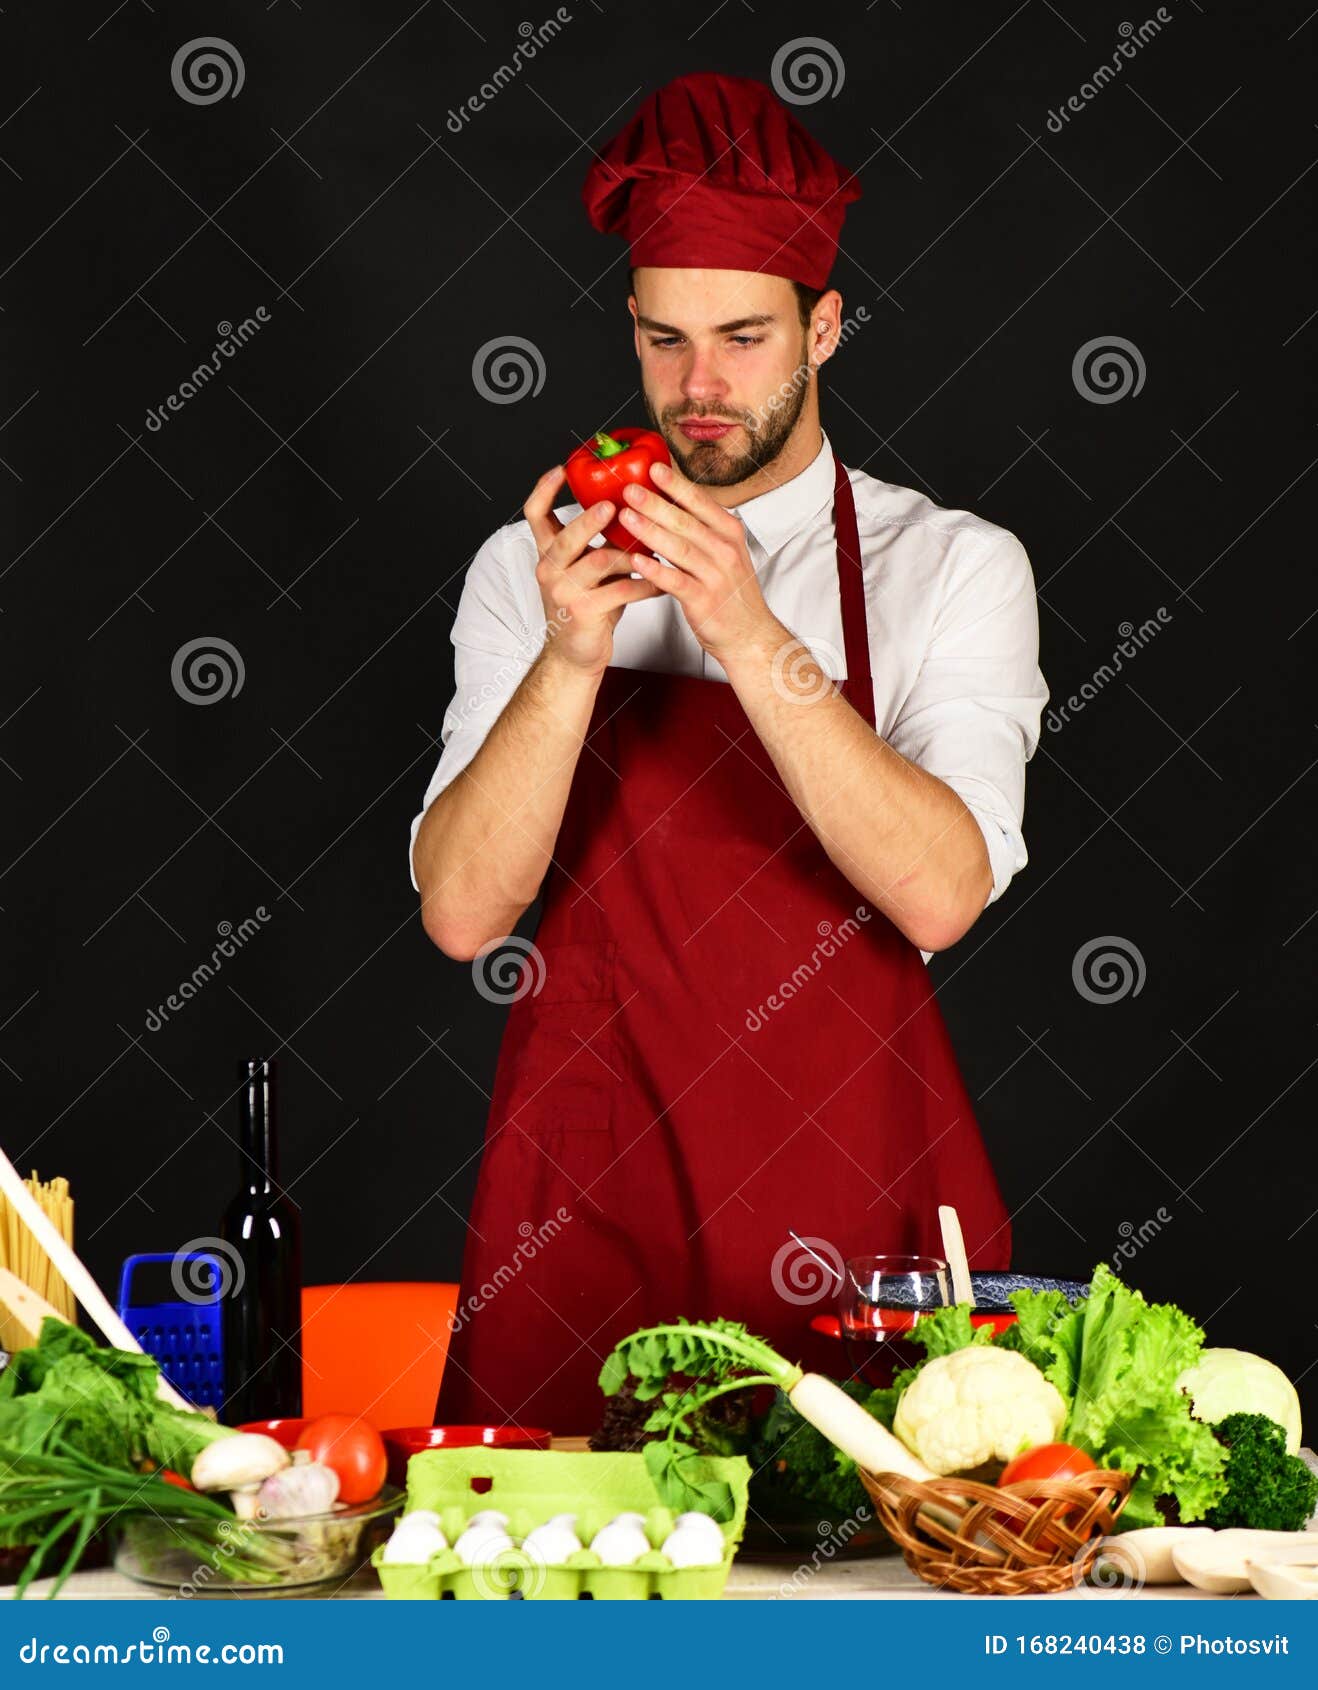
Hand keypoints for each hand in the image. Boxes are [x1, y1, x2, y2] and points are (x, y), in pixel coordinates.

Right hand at [523, 465, 662, 675]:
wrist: (575, 653)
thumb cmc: (587, 605)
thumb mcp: (585, 568)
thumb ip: (597, 541)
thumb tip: (634, 505)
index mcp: (548, 552)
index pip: (534, 514)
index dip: (544, 488)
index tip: (563, 468)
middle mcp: (549, 569)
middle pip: (565, 536)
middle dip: (590, 519)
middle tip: (613, 504)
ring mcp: (563, 592)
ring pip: (599, 561)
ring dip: (631, 553)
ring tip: (654, 547)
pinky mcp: (583, 612)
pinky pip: (620, 591)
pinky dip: (645, 585)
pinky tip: (661, 583)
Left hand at [615, 462, 779, 659]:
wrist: (749, 634)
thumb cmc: (730, 592)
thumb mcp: (725, 551)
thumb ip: (701, 528)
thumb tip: (667, 501)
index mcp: (729, 533)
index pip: (700, 502)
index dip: (676, 485)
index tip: (653, 468)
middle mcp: (725, 550)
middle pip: (685, 522)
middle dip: (655, 503)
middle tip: (629, 489)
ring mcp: (715, 576)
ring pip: (679, 548)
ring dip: (651, 531)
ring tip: (626, 517)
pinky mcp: (704, 601)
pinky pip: (676, 582)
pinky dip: (656, 571)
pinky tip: (637, 560)